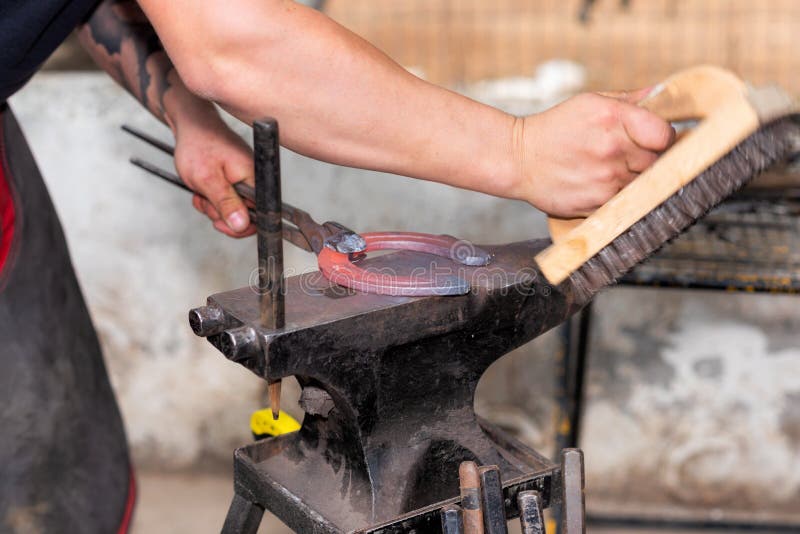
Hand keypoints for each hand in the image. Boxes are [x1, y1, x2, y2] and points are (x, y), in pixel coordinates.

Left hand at [173, 109, 255, 237]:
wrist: (189, 123)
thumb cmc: (198, 145)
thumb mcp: (207, 179)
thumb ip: (225, 204)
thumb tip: (242, 225)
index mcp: (254, 178)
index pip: (260, 214)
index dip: (242, 225)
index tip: (221, 224)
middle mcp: (253, 180)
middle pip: (245, 215)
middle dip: (221, 214)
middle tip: (205, 202)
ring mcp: (243, 180)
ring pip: (231, 209)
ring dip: (212, 206)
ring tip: (200, 191)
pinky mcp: (234, 180)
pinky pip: (224, 200)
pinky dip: (210, 199)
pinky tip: (200, 189)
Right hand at [512, 89, 675, 217]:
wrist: (517, 159)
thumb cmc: (554, 128)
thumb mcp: (589, 103)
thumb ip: (629, 101)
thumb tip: (662, 93)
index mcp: (613, 118)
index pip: (665, 135)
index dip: (664, 139)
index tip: (657, 141)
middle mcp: (612, 149)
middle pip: (658, 162)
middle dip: (651, 160)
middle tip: (634, 158)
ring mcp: (605, 179)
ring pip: (644, 185)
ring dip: (636, 180)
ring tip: (614, 172)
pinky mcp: (596, 203)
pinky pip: (624, 202)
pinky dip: (620, 197)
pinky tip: (603, 186)